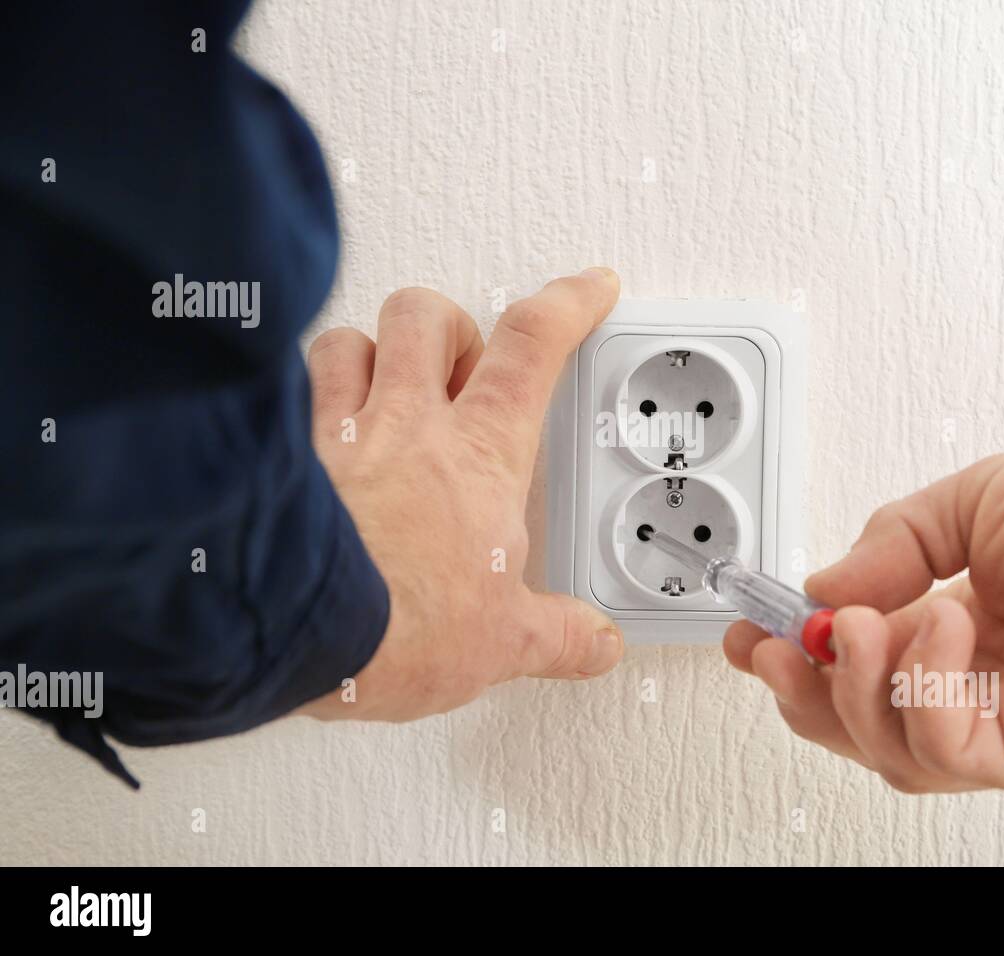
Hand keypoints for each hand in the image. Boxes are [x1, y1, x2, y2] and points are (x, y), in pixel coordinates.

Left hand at [299, 268, 623, 720]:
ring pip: (352, 340)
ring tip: (382, 388)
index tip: (588, 289)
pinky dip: (302, 397)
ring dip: (372, 355)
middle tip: (460, 362)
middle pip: (430, 316)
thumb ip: (555, 636)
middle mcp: (408, 423)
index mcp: (481, 456)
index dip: (567, 304)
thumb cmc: (396, 624)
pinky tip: (308, 433)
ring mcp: (337, 430)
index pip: (534, 346)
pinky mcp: (279, 454)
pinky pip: (290, 391)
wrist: (293, 628)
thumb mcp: (500, 644)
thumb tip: (593, 643)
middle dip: (451, 325)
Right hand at [725, 437, 1003, 793]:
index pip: (861, 664)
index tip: (752, 631)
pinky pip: (942, 748)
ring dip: (858, 685)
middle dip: (803, 688)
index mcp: (963, 626)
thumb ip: (890, 545)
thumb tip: (823, 589)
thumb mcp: (971, 500)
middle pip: (859, 723)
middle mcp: (979, 681)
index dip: (796, 655)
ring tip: (871, 623)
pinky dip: (923, 686)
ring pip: (887, 749)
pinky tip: (945, 628)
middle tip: (777, 648)